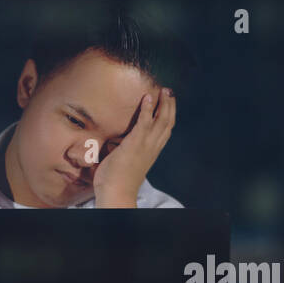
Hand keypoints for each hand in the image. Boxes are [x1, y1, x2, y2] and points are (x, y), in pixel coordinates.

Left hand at [92, 88, 175, 207]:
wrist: (116, 192)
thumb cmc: (116, 181)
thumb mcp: (125, 162)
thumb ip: (124, 151)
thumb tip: (113, 145)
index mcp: (152, 152)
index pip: (165, 131)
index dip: (169, 116)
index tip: (169, 104)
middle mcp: (153, 147)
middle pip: (168, 123)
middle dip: (170, 106)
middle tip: (169, 92)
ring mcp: (146, 145)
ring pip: (162, 120)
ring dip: (163, 103)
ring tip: (163, 90)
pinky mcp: (135, 142)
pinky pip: (145, 122)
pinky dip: (147, 108)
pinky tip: (148, 97)